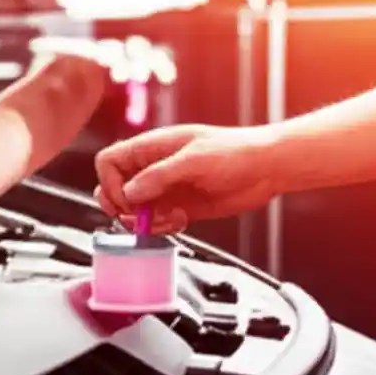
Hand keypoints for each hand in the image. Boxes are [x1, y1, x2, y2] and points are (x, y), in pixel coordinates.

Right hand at [94, 124, 281, 232]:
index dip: (110, 182)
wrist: (267, 168)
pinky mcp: (178, 206)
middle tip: (139, 215)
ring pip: (132, 208)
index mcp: (151, 148)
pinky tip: (180, 220)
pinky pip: (155, 221)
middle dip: (121, 205)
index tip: (128, 198)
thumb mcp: (193, 161)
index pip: (108, 162)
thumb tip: (128, 194)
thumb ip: (157, 176)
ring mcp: (165, 188)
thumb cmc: (234, 152)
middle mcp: (153, 168)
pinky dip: (161, 227)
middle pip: (114, 187)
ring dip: (142, 220)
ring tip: (166, 218)